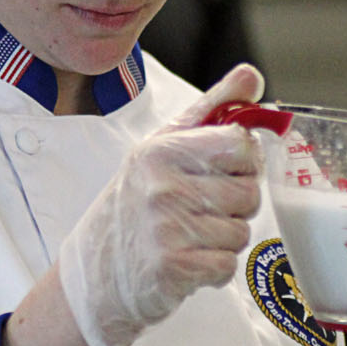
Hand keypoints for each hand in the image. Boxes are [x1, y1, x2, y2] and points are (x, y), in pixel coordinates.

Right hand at [57, 63, 264, 345]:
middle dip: (233, 207)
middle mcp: (162, 185)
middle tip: (199, 210)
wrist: (96, 269)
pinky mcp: (173, 266)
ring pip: (241, 232)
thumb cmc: (134, 203)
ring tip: (189, 236)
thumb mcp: (163, 146)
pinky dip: (213, 269)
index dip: (240, 162)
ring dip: (222, 240)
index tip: (219, 171)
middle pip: (248, 192)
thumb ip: (212, 109)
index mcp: (161, 149)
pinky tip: (187, 260)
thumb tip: (250, 75)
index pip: (241, 144)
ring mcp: (166, 227)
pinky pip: (227, 264)